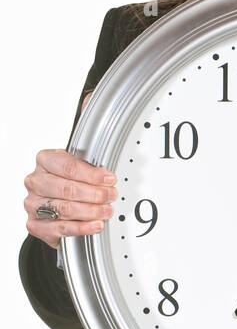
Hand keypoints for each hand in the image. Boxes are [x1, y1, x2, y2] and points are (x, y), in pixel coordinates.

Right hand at [23, 91, 116, 249]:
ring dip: (90, 211)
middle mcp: (35, 181)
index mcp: (45, 160)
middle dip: (94, 194)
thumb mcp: (81, 154)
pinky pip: (59, 229)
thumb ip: (88, 127)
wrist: (57, 204)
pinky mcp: (35, 225)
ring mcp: (33, 204)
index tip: (109, 178)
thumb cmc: (70, 178)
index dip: (92, 174)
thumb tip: (92, 99)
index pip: (67, 166)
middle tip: (111, 196)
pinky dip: (81, 228)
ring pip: (63, 209)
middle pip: (66, 189)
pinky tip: (95, 225)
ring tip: (107, 211)